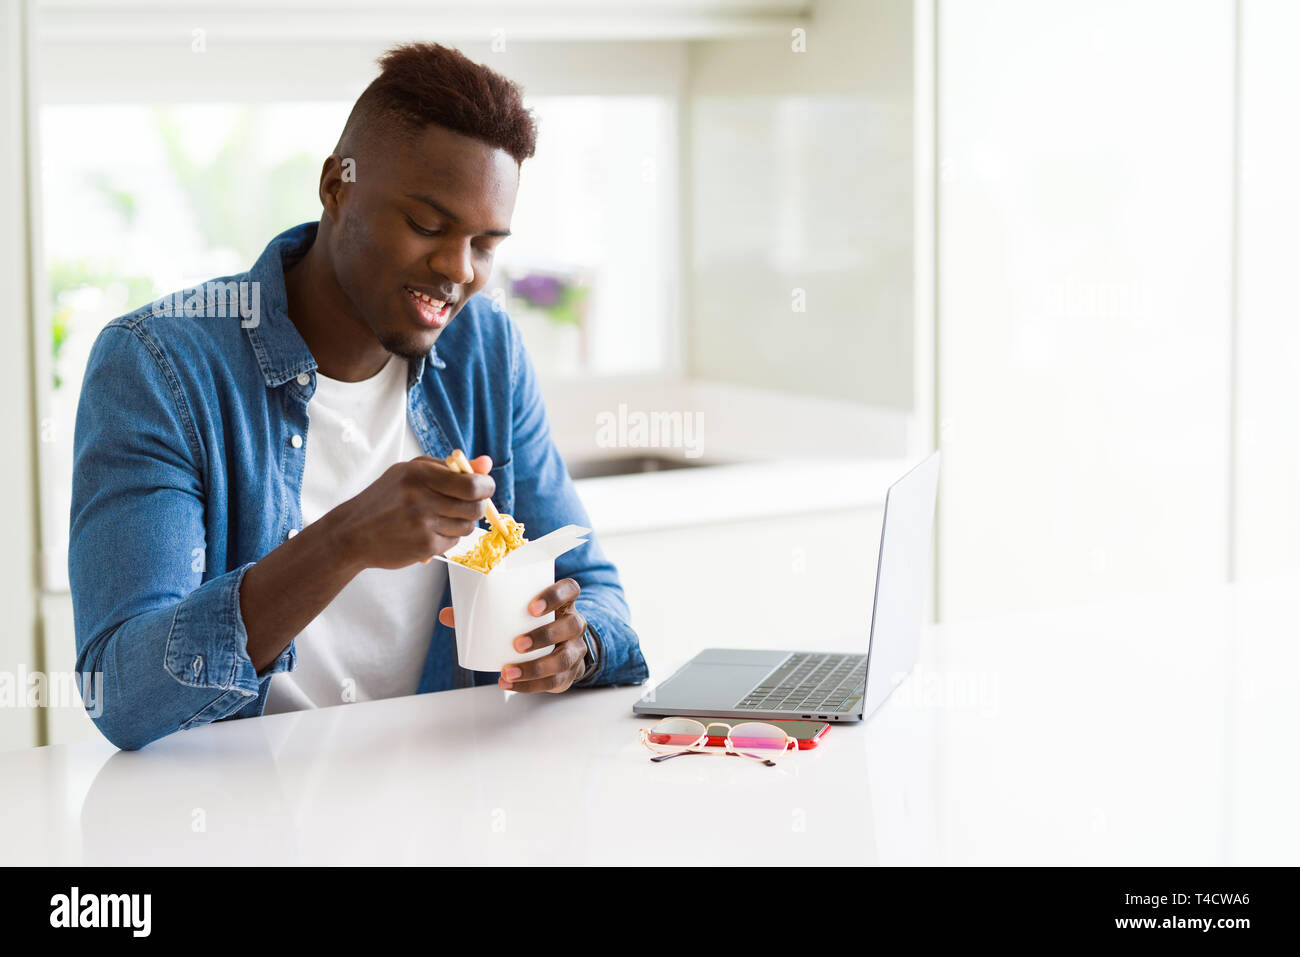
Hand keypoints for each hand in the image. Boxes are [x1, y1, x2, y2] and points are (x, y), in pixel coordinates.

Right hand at [326, 453, 493, 570]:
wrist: (353, 532)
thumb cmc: (386, 498)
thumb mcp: (412, 472)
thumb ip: (451, 467)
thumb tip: (487, 464)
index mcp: (420, 474)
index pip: (472, 483)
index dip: (486, 486)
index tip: (483, 487)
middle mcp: (422, 499)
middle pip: (475, 506)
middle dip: (478, 505)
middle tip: (468, 503)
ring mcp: (424, 525)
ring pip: (468, 526)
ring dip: (462, 522)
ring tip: (442, 517)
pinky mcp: (425, 547)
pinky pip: (454, 542)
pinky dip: (448, 537)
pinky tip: (430, 531)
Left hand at [438, 578, 588, 692]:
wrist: (559, 648)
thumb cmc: (533, 625)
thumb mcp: (517, 614)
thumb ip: (484, 611)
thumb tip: (447, 615)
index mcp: (563, 602)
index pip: (570, 590)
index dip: (555, 596)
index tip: (532, 607)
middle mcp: (574, 624)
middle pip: (571, 625)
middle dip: (544, 636)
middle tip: (516, 644)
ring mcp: (575, 649)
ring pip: (564, 658)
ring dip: (535, 667)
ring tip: (508, 671)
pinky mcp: (569, 672)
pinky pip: (555, 681)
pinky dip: (530, 685)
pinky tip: (510, 684)